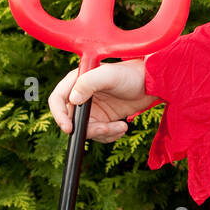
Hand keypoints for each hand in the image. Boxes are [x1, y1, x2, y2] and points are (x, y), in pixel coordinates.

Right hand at [47, 58, 162, 142]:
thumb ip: (89, 83)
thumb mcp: (110, 76)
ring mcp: (92, 108)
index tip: (69, 129)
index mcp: (77, 81)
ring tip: (122, 127)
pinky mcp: (103, 118)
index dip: (59, 115)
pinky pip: (99, 134)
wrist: (152, 84)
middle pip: (73, 120)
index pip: (57, 99)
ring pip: (87, 130)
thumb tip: (72, 100)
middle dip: (89, 128)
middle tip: (106, 129)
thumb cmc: (132, 74)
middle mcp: (81, 95)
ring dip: (103, 133)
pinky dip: (109, 135)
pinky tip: (122, 128)